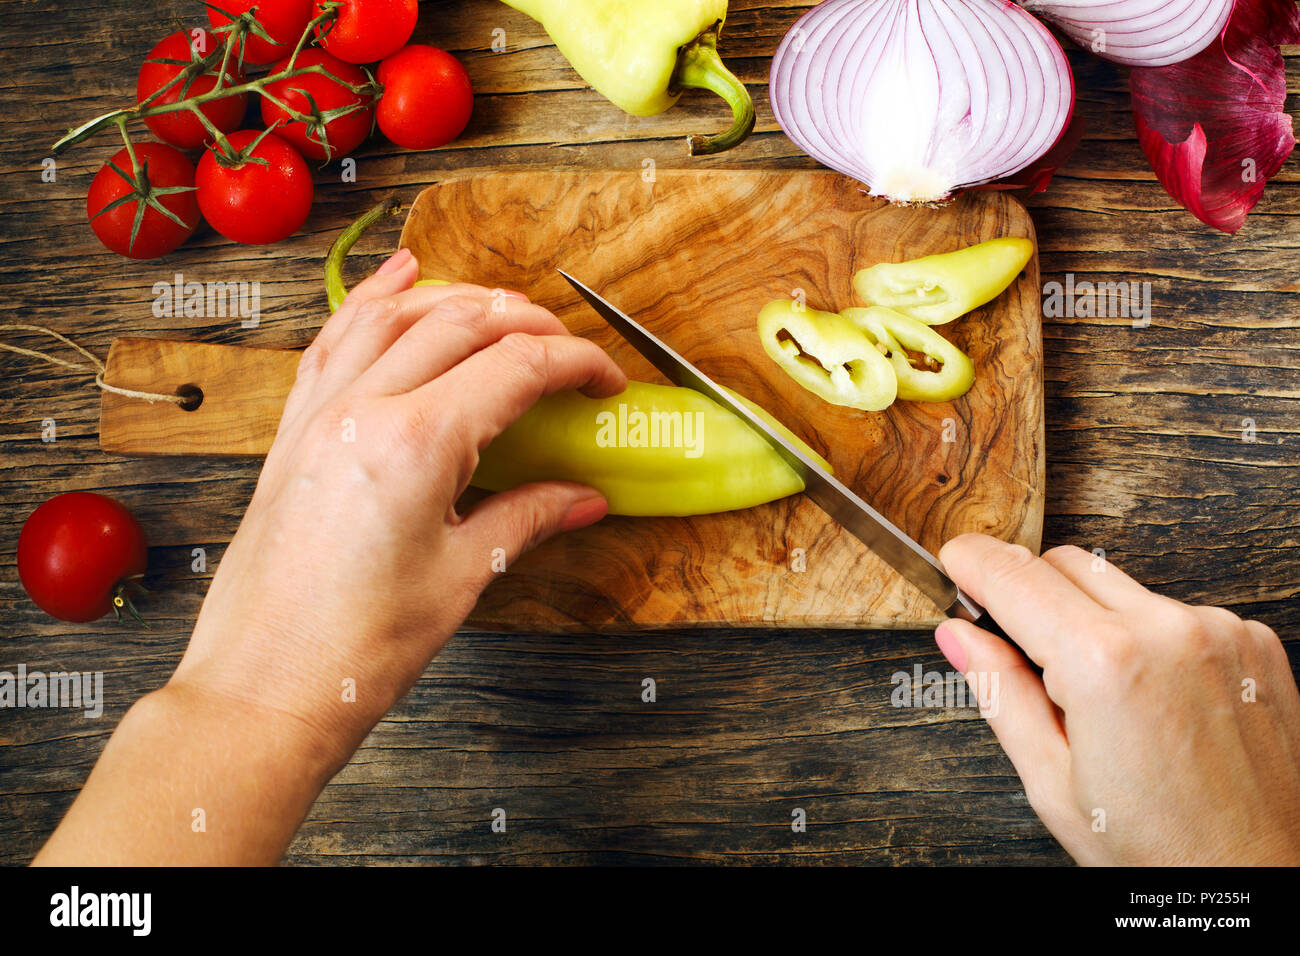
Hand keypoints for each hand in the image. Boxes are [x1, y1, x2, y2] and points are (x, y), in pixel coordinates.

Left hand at [172, 249, 626, 764]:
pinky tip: (398, 279)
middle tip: (567, 354)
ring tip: (503, 307)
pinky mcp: (295, 430)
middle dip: (528, 323)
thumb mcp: (462, 578)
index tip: (605, 381)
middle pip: (461, 323)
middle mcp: (363, 409)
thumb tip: (583, 498)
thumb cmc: (356, 647)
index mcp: (416, 444)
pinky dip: (372, 301)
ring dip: (457, 299)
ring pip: (396, 314)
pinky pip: (335, 339)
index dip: (575, 363)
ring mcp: (321, 413)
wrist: (265, 687)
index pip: (516, 367)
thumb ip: (528, 518)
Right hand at [937, 534, 1299, 864]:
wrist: (1259, 879)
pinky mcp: (1254, 642)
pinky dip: (1149, 637)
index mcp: (1104, 665)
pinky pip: (1175, 612)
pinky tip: (1152, 696)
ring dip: (1092, 618)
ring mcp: (1219, 632)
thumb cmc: (1161, 851)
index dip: (971, 562)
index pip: (1014, 577)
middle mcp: (1167, 631)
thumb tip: (958, 634)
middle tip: (1016, 645)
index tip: (953, 562)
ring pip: (1121, 587)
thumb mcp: (1052, 782)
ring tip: (1099, 695)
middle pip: (1065, 564)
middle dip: (1028, 591)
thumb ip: (1000, 692)